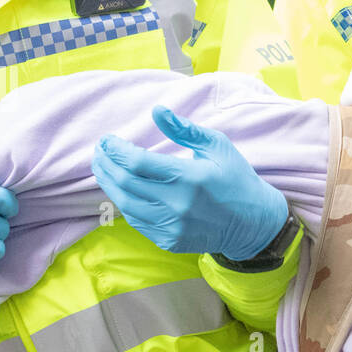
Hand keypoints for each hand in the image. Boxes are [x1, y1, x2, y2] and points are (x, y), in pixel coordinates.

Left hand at [92, 106, 287, 259]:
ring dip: (108, 184)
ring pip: (125, 204)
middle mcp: (178, 205)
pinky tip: (121, 189)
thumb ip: (185, 129)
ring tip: (103, 168)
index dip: (116, 149)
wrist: (252, 224)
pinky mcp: (169, 240)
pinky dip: (123, 202)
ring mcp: (172, 226)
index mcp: (190, 178)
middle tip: (98, 152)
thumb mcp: (217, 147)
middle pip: (125, 183)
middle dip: (105, 164)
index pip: (137, 162)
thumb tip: (156, 111)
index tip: (107, 140)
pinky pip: (136, 220)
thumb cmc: (236, 179)